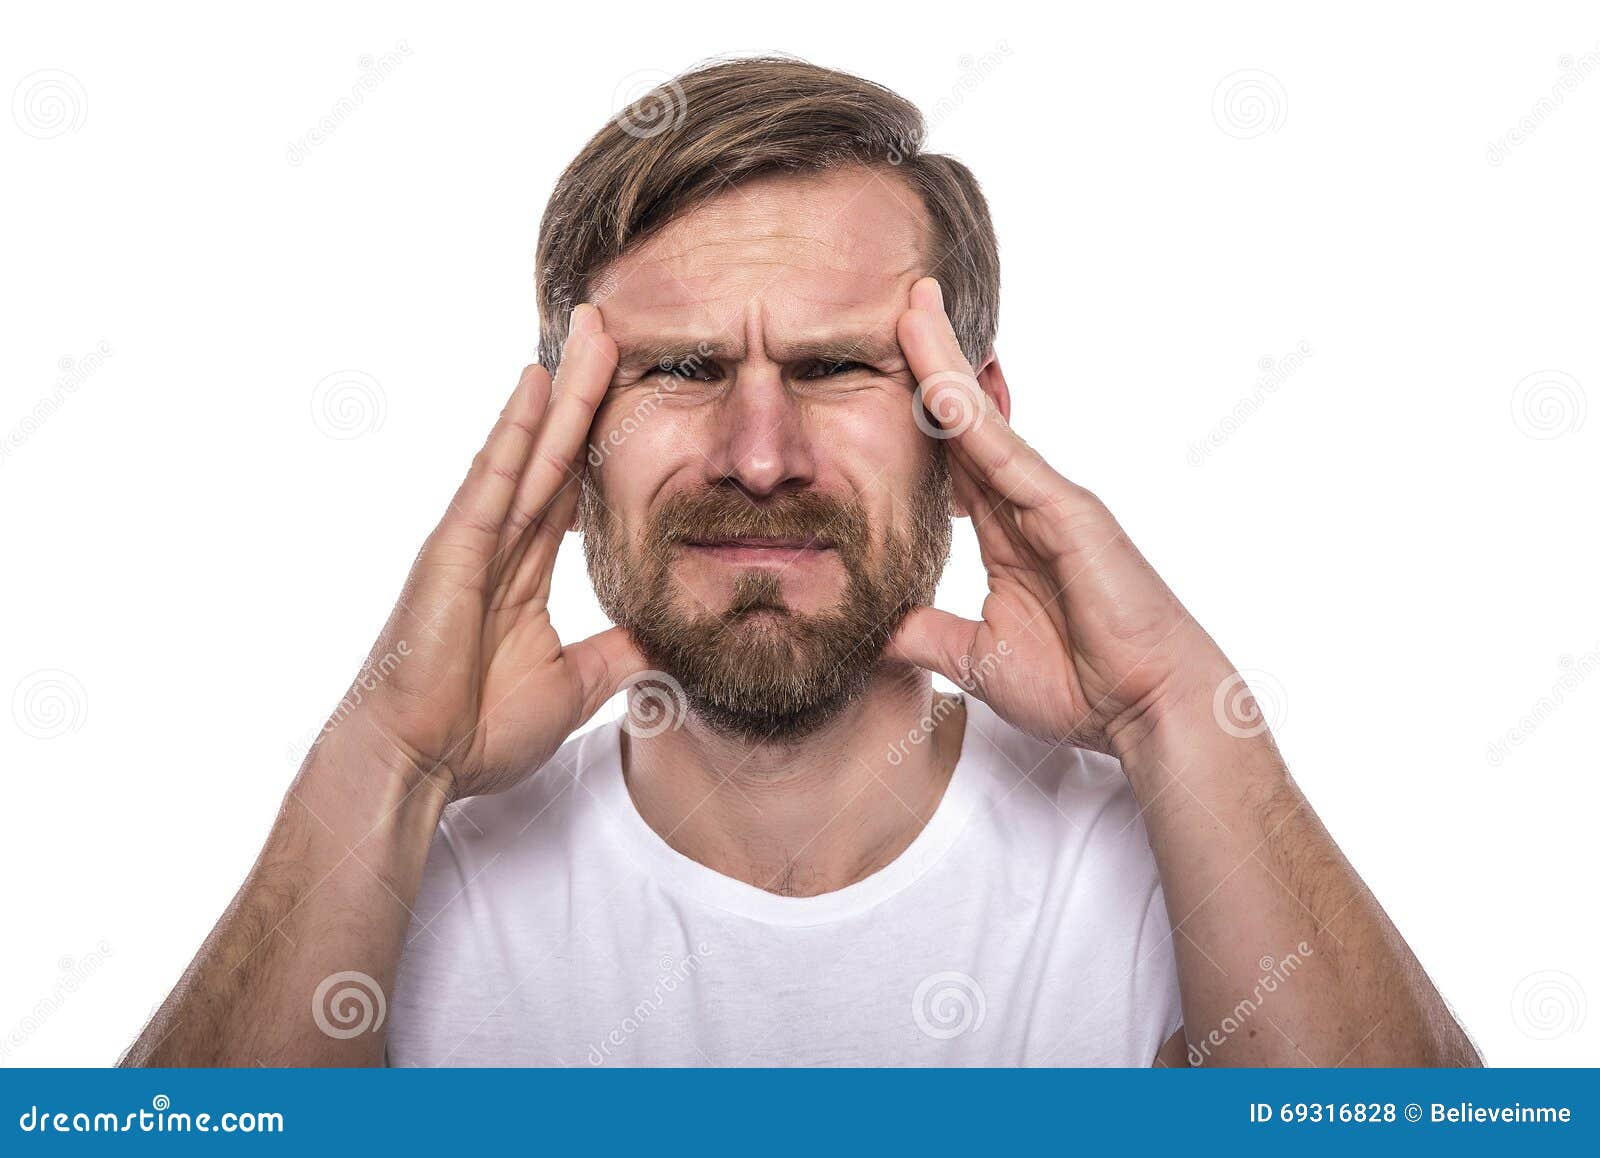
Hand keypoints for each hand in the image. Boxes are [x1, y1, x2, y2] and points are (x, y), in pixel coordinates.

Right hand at [333, 304, 644, 798]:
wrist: (417, 764)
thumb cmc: (476, 732)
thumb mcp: (574, 687)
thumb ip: (617, 654)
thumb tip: (667, 639)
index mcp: (523, 573)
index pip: (573, 489)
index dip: (602, 439)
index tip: (636, 391)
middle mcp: (499, 544)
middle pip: (555, 450)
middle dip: (586, 389)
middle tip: (613, 325)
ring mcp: (474, 540)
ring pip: (531, 448)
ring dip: (562, 388)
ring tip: (591, 328)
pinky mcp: (453, 548)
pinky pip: (493, 477)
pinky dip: (516, 427)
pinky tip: (537, 380)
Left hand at [887, 278, 1230, 757]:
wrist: (1148, 714)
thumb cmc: (1083, 687)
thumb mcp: (977, 660)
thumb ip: (925, 635)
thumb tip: (871, 629)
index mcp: (1007, 532)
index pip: (949, 458)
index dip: (913, 412)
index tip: (875, 368)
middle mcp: (1028, 504)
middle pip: (962, 421)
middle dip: (929, 361)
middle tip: (896, 302)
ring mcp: (1051, 502)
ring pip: (982, 422)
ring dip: (945, 364)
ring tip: (912, 307)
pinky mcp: (1072, 513)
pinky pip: (1009, 456)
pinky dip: (973, 417)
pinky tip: (939, 381)